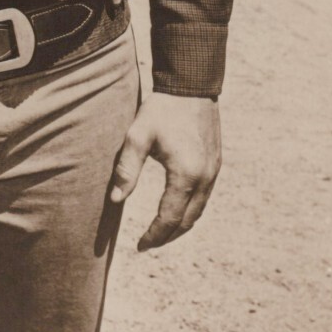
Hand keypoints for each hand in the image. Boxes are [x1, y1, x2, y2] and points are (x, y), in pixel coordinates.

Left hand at [109, 92, 220, 250]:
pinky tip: (177, 208)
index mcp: (185, 175)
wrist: (191, 85)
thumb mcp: (138, 136)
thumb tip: (115, 199)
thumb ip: (127, 169)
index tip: (140, 246)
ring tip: (161, 232)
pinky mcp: (216, 163)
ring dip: (181, 225)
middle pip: (188, 221)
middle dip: (168, 236)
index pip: (169, 218)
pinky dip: (191, 210)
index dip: (154, 235)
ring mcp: (214, 171)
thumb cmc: (162, 109)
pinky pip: (205, 197)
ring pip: (199, 211)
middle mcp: (205, 178)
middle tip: (148, 244)